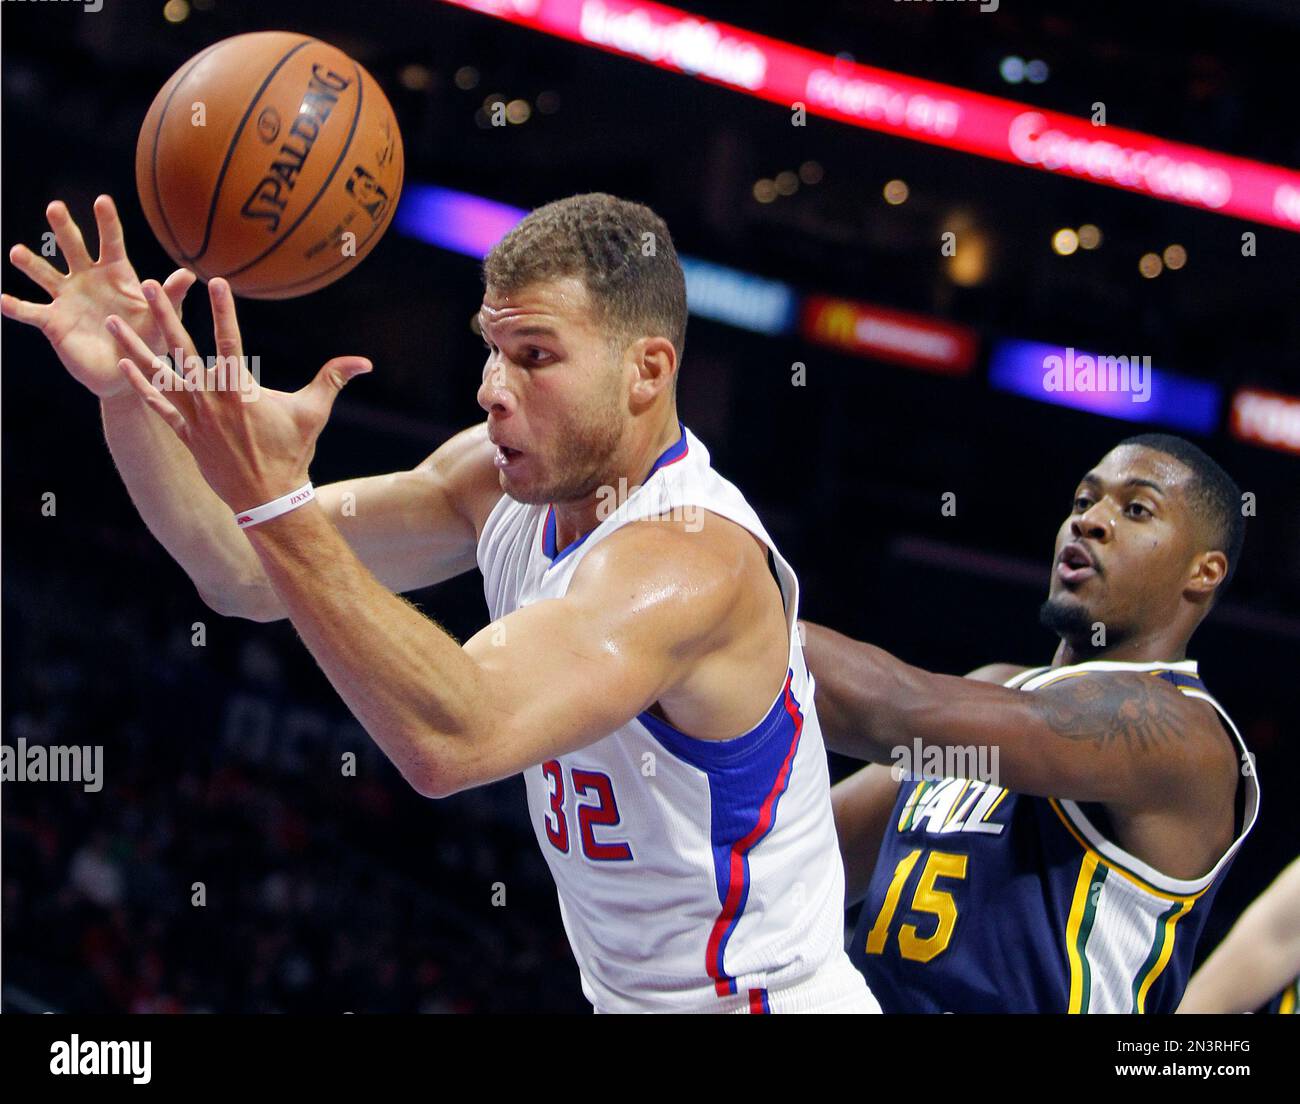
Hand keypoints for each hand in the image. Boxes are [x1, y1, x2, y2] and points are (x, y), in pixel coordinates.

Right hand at [1, 196, 195, 398]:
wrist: (125, 372)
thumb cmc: (147, 339)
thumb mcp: (161, 319)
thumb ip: (170, 297)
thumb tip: (189, 275)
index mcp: (115, 273)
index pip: (111, 242)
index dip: (107, 222)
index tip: (102, 200)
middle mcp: (87, 279)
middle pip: (73, 248)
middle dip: (64, 228)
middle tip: (55, 207)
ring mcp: (66, 298)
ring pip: (44, 274)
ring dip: (31, 263)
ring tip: (18, 253)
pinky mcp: (52, 321)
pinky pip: (30, 311)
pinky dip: (16, 307)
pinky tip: (4, 301)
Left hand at [106, 275, 371, 512]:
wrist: (268, 496)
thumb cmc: (292, 452)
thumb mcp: (313, 412)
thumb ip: (333, 380)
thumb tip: (365, 362)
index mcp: (240, 390)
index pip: (230, 341)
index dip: (223, 310)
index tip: (214, 281)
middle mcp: (212, 399)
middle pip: (183, 349)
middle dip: (167, 315)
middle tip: (151, 286)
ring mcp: (195, 417)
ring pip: (160, 375)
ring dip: (137, 348)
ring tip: (116, 323)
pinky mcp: (186, 434)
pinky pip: (157, 406)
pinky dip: (140, 386)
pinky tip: (126, 366)